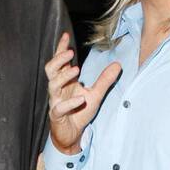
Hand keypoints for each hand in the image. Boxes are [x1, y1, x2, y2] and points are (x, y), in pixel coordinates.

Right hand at [46, 31, 121, 153]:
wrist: (71, 135)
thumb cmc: (79, 113)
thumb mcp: (95, 95)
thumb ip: (104, 80)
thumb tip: (118, 65)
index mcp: (65, 82)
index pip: (60, 62)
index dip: (61, 49)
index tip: (65, 35)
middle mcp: (58, 89)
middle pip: (51, 69)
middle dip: (59, 59)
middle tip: (70, 53)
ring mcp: (56, 101)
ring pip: (52, 85)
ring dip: (64, 76)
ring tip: (76, 70)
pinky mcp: (57, 115)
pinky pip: (59, 107)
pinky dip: (70, 103)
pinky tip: (80, 99)